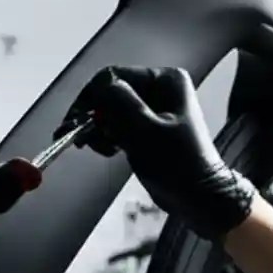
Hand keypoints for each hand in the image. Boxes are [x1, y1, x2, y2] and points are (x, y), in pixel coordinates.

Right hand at [61, 66, 256, 239]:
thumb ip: (120, 104)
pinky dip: (107, 136)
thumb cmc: (177, 162)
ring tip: (99, 148)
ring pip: (110, 109)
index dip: (92, 97)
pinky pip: (116, 124)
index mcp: (165, 80)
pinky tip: (110, 151)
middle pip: (110, 92)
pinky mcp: (145, 128)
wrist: (197, 196)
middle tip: (78, 137)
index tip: (75, 120)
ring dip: (98, 128)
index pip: (114, 76)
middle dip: (93, 114)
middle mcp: (159, 88)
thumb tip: (98, 88)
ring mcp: (152, 109)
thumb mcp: (145, 130)